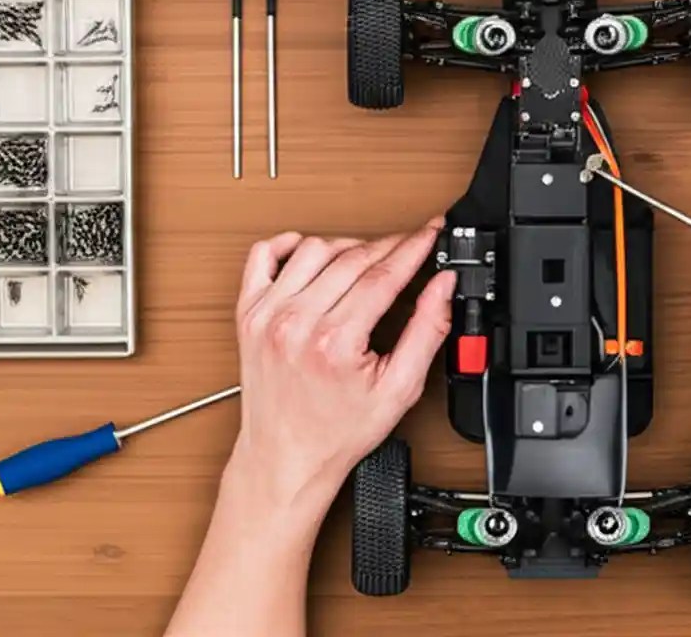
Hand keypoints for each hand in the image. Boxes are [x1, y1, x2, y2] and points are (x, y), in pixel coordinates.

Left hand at [228, 219, 455, 507]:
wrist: (287, 457)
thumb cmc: (336, 432)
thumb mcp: (400, 389)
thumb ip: (428, 331)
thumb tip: (442, 286)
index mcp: (334, 341)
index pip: (383, 274)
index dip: (414, 248)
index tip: (430, 233)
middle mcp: (295, 322)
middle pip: (352, 257)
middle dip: (389, 245)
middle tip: (410, 246)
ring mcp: (267, 315)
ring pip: (314, 248)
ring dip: (348, 244)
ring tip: (368, 259)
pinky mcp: (249, 313)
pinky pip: (262, 256)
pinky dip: (289, 244)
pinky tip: (311, 252)